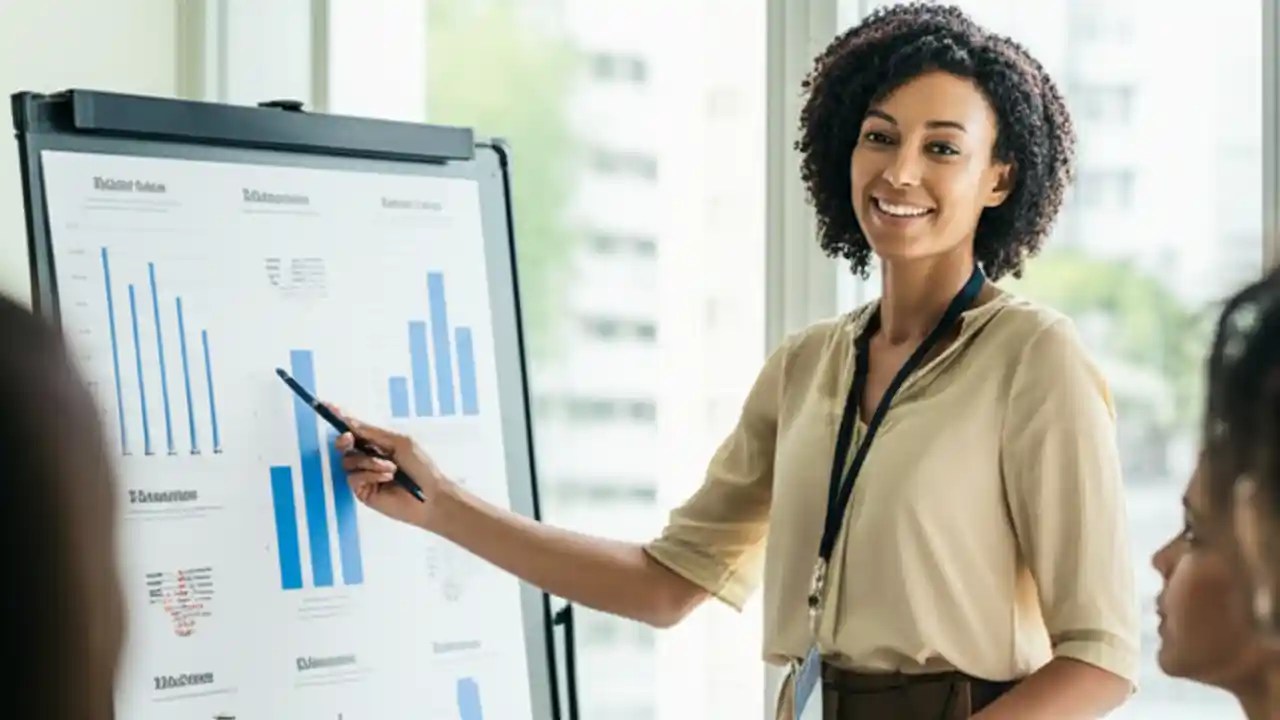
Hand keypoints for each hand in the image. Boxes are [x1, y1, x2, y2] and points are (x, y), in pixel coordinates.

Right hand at [329, 405, 447, 529]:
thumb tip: (350, 421)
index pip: (356, 429)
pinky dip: (370, 474)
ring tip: (391, 469)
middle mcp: (368, 458)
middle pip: (343, 445)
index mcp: (378, 443)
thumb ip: (374, 433)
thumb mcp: (400, 442)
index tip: (327, 406)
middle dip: (344, 439)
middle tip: (349, 438)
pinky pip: (354, 478)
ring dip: (370, 462)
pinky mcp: (362, 492)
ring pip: (348, 461)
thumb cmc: (421, 467)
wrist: (430, 496)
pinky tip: (388, 479)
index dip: (341, 418)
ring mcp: (364, 475)